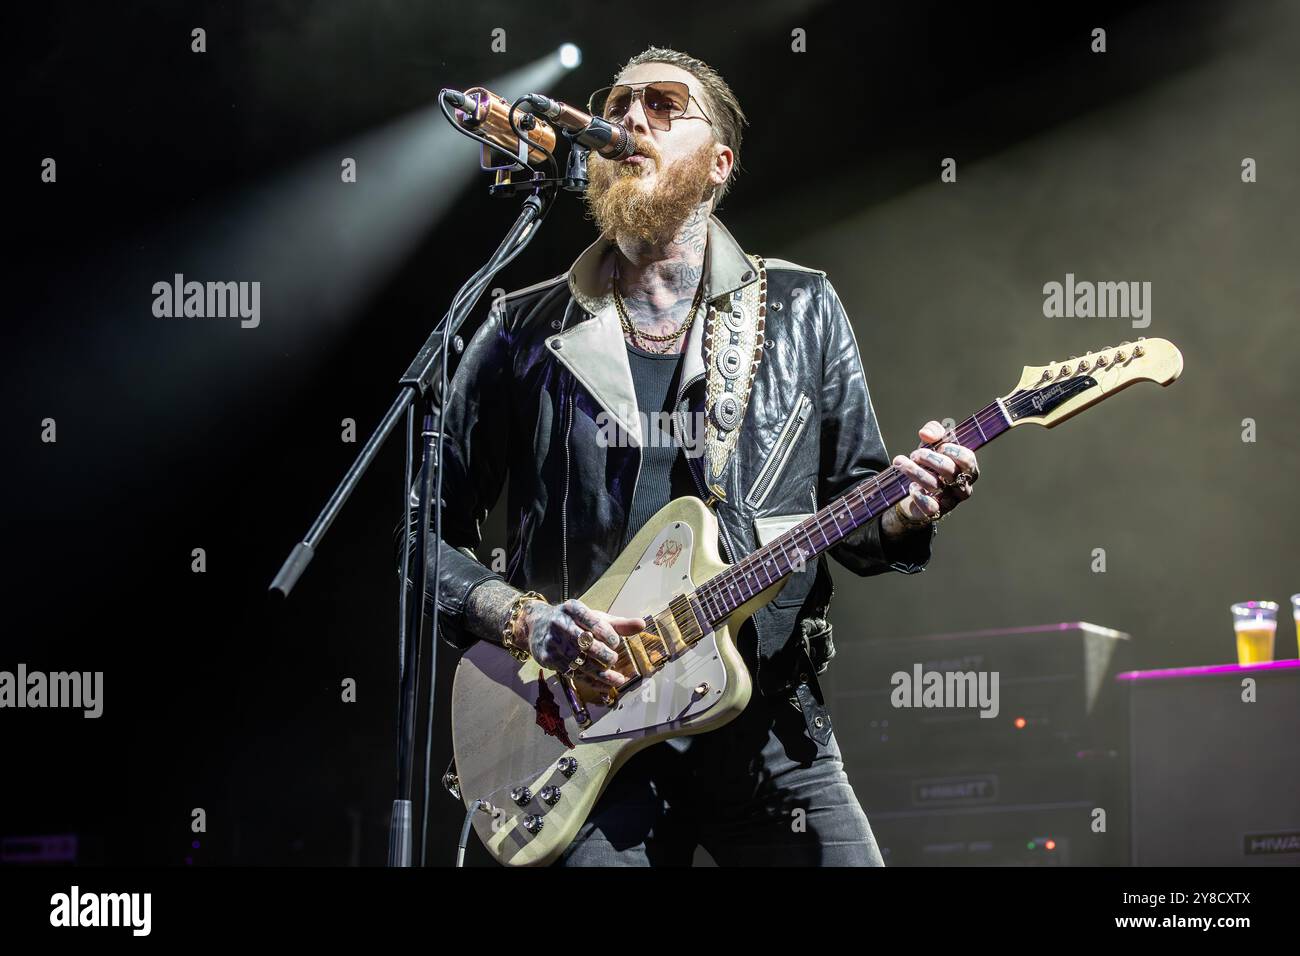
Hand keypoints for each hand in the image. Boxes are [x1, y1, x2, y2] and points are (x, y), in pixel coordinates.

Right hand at [520, 598, 642, 689]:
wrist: (537, 626)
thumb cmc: (573, 622)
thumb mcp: (593, 618)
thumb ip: (617, 624)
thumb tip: (641, 624)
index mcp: (573, 608)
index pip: (593, 621)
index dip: (608, 635)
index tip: (616, 643)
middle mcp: (560, 623)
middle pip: (586, 643)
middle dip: (604, 654)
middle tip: (613, 659)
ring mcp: (551, 642)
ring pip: (579, 662)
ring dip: (601, 673)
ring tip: (618, 680)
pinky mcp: (547, 658)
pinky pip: (573, 673)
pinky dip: (591, 681)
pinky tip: (605, 685)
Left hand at [890, 420, 980, 523]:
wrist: (914, 489)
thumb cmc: (929, 464)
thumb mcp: (932, 443)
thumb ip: (933, 431)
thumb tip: (926, 434)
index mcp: (968, 469)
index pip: (967, 459)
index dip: (952, 450)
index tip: (937, 446)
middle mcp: (963, 486)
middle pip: (950, 470)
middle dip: (929, 458)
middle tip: (915, 454)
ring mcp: (951, 501)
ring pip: (935, 485)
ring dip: (915, 471)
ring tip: (901, 463)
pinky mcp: (937, 513)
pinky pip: (931, 507)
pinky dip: (919, 496)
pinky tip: (911, 488)